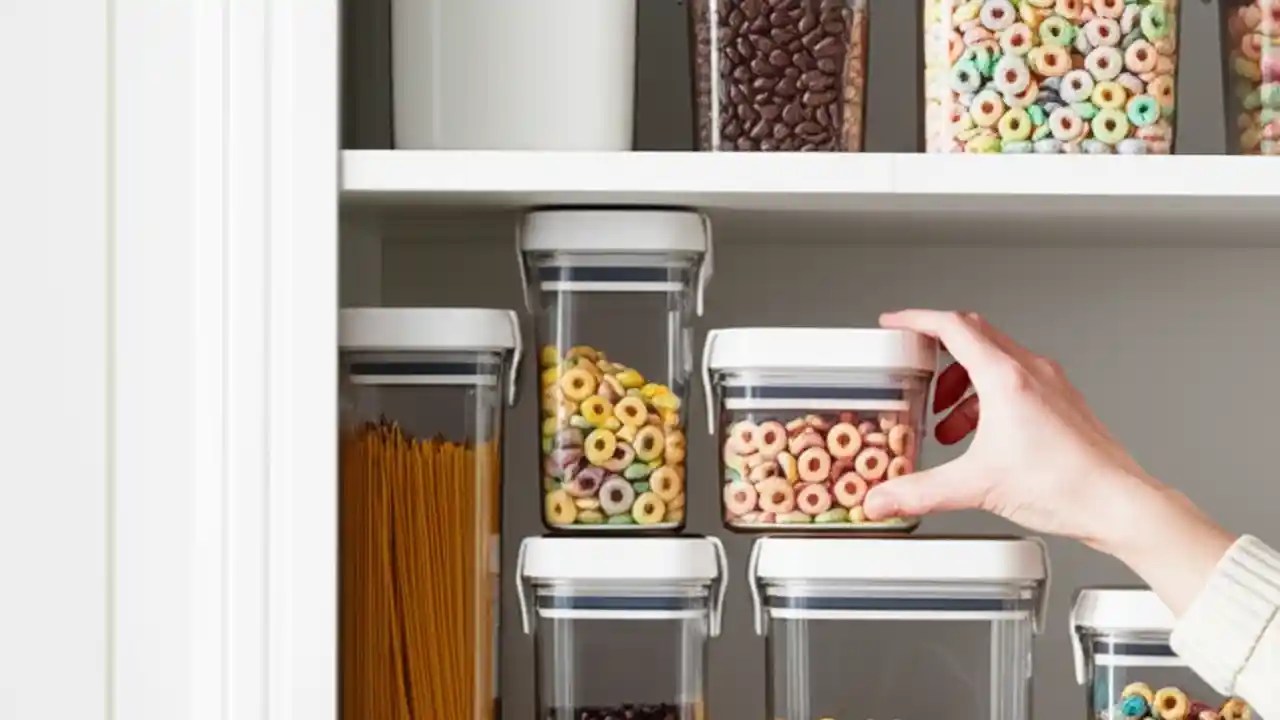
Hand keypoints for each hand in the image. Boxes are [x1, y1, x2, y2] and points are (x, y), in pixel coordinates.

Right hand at [863, 310, 1231, 612]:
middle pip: (973, 337)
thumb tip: (883, 499)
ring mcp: (1050, 384)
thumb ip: (920, 492)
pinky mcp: (1062, 402)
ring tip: (947, 420)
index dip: (916, 320)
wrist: (1118, 504)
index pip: (952, 327)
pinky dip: (988, 398)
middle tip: (916, 369)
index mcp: (1006, 378)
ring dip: (963, 383)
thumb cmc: (1066, 485)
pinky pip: (1015, 383)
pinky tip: (983, 435)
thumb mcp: (977, 486)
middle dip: (938, 355)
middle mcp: (1031, 372)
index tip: (896, 324)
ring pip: (995, 361)